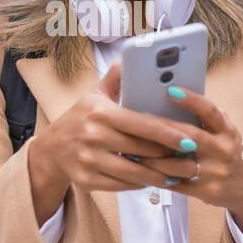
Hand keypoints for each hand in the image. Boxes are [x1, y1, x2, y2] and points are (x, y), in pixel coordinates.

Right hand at [27, 60, 218, 219]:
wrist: (51, 149)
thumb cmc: (80, 118)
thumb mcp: (94, 95)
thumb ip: (116, 78)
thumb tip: (133, 57)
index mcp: (100, 113)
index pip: (142, 125)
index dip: (168, 134)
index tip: (188, 140)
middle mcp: (93, 137)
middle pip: (142, 150)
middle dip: (170, 157)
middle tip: (190, 160)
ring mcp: (89, 161)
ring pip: (135, 173)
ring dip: (160, 176)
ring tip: (177, 174)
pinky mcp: (87, 180)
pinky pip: (122, 185)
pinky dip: (140, 184)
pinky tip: (153, 179)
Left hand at [137, 84, 242, 228]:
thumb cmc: (228, 152)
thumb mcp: (225, 132)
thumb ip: (206, 118)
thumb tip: (176, 95)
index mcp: (227, 131)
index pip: (210, 112)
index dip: (191, 100)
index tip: (170, 90)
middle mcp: (223, 150)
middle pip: (190, 136)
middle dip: (162, 129)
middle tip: (136, 120)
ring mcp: (215, 172)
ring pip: (178, 164)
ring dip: (152, 158)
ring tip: (130, 148)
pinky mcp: (205, 191)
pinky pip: (176, 184)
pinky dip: (157, 177)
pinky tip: (140, 170)